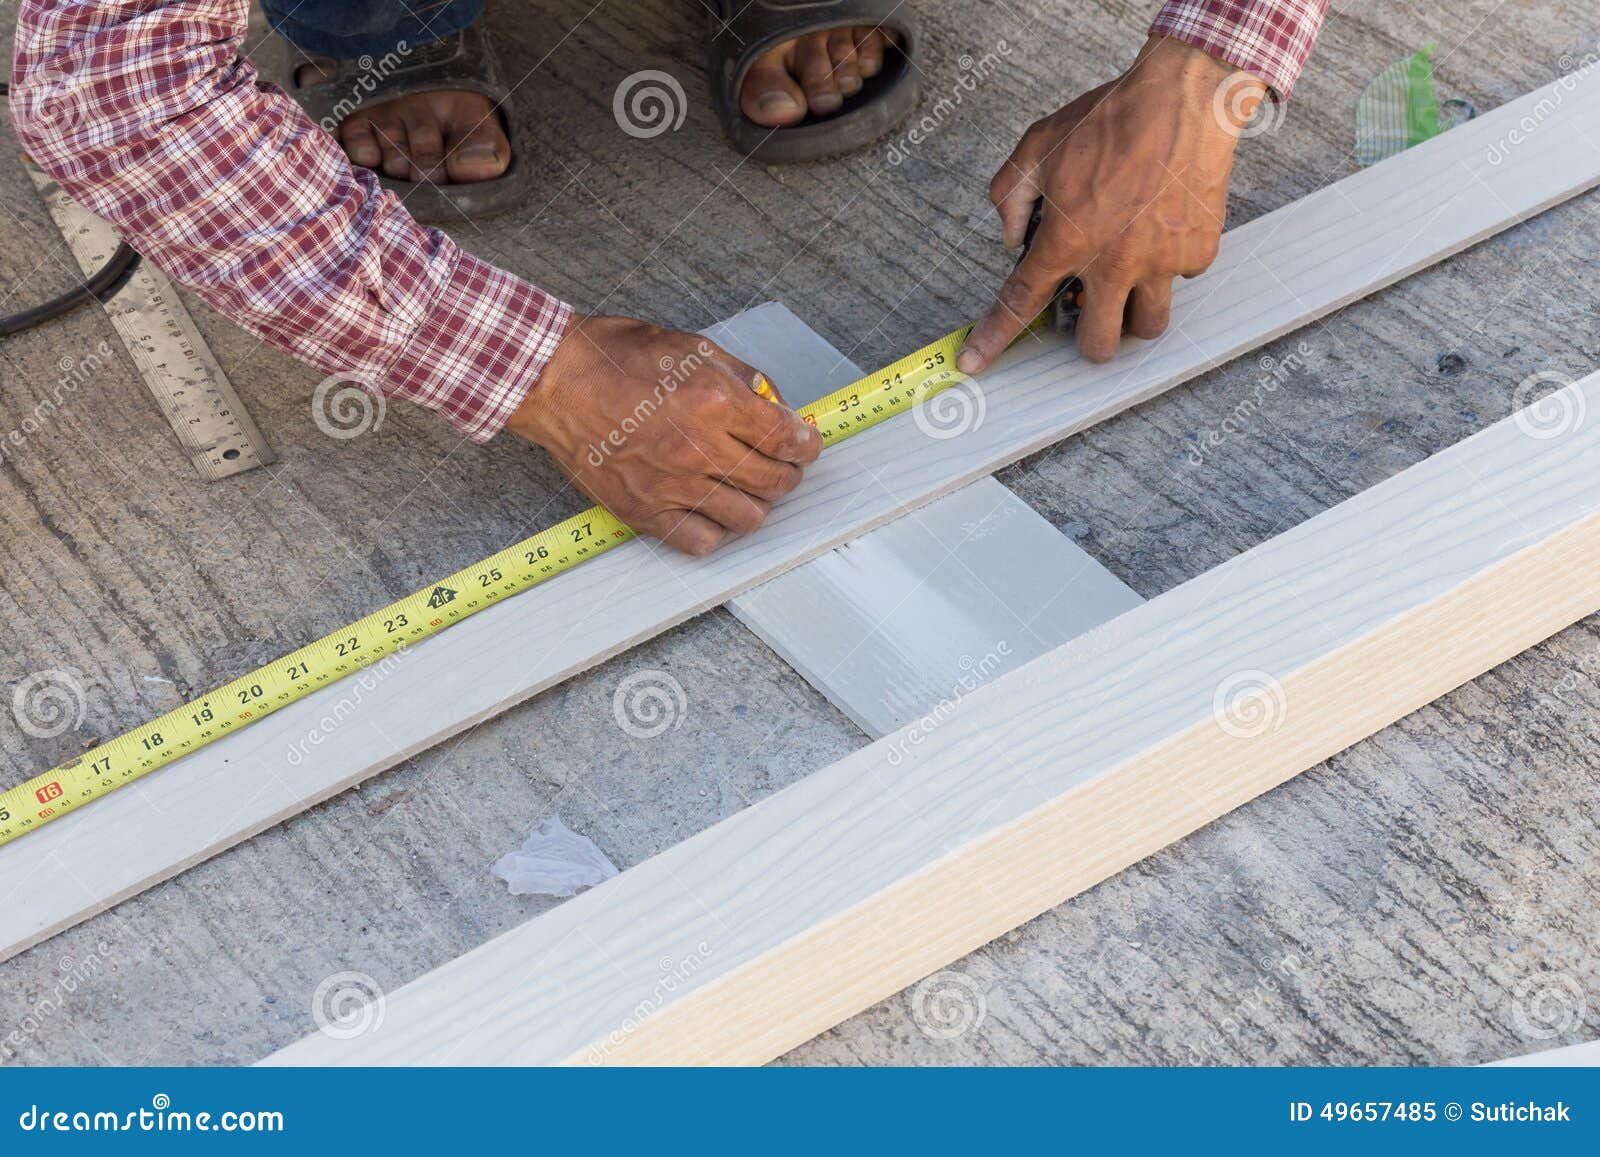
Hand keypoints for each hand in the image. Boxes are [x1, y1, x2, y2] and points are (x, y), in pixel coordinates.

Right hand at [507, 315, 821, 554]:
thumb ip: (742, 376)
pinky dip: (715, 531)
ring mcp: (672, 486)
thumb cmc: (616, 358)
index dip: (806, 445)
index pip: (788, 439)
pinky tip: (710, 511)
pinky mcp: (645, 511)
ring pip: (748, 518)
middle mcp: (700, 449)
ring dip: (756, 503)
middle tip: (780, 465)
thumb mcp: (692, 346)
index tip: (804, 445)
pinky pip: (701, 542)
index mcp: (716, 402)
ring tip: (746, 488)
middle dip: (788, 473)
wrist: (554, 381)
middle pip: (775, 482)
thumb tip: (774, 404)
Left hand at [957, 35, 1266, 371]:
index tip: (975, 362)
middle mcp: (1112, 263)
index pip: (1021, 304)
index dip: (993, 339)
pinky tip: (1162, 230)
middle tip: (1088, 311)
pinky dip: (1169, 265)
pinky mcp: (1197, 252)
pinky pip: (1180, 279)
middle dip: (1090, 338)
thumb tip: (1010, 238)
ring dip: (1133, 315)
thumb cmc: (1110, 119)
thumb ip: (1009, 196)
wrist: (1184, 97)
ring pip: (1148, 326)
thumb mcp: (1037, 146)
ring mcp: (1159, 262)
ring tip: (1129, 282)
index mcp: (1067, 241)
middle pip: (1099, 344)